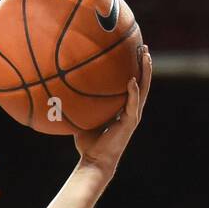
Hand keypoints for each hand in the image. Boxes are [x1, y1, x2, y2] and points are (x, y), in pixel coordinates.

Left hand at [74, 45, 151, 177]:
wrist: (95, 160)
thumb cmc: (88, 142)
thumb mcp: (84, 117)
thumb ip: (81, 103)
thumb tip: (63, 87)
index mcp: (123, 108)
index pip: (132, 84)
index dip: (134, 69)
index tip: (133, 51)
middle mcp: (131, 110)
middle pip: (142, 82)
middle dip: (144, 65)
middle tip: (144, 47)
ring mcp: (133, 115)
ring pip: (143, 90)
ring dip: (145, 73)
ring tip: (146, 56)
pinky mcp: (130, 123)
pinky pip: (133, 104)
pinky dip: (133, 92)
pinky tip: (131, 80)